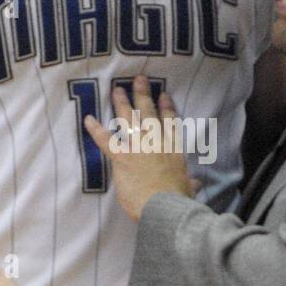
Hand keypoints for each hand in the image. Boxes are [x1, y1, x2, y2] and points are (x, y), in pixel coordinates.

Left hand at [84, 75, 197, 221]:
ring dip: (121, 103)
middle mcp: (156, 142)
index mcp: (174, 149)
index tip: (163, 95)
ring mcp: (138, 147)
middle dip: (143, 95)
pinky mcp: (122, 157)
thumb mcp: (188, 189)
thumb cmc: (178, 200)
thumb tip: (196, 185)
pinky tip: (88, 119)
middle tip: (138, 79)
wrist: (165, 206)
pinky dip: (96, 129)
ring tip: (117, 90)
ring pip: (129, 119)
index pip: (171, 122)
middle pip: (149, 112)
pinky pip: (106, 140)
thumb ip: (190, 183)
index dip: (167, 107)